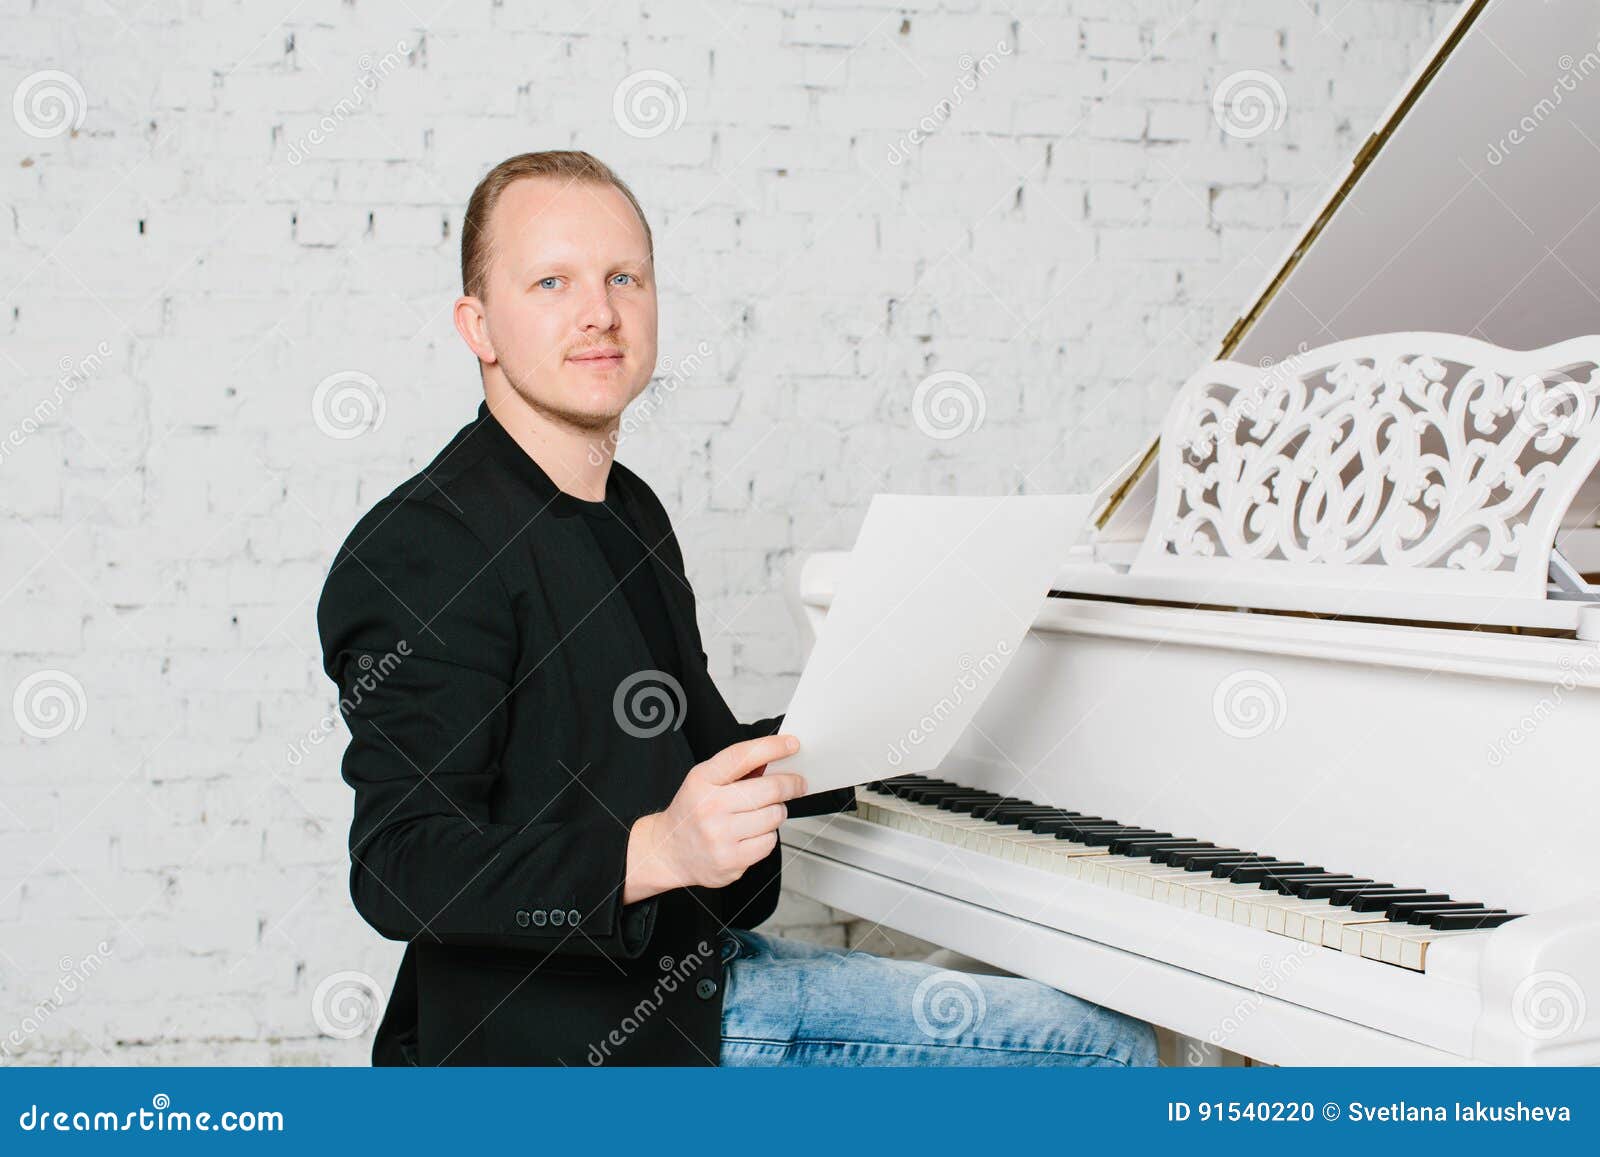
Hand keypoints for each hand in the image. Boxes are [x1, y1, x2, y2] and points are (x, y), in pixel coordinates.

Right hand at [624, 734, 807, 901]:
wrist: (669, 849)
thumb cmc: (692, 811)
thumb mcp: (704, 780)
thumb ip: (737, 768)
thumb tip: (776, 758)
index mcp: (702, 780)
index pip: (742, 756)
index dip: (771, 747)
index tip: (791, 744)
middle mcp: (709, 807)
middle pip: (769, 790)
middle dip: (791, 784)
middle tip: (797, 783)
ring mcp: (719, 836)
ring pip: (774, 816)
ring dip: (777, 812)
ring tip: (763, 812)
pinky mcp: (730, 861)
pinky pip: (769, 842)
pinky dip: (767, 836)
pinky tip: (753, 834)